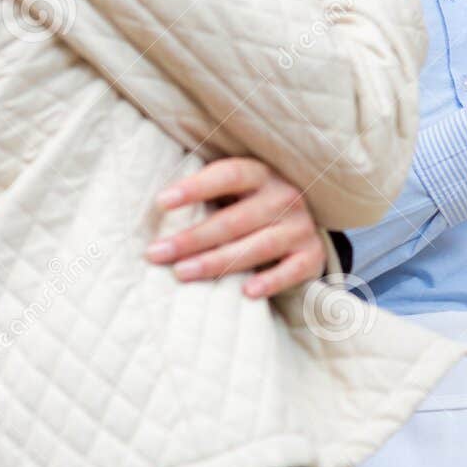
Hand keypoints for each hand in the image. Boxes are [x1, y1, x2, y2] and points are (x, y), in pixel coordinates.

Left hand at [145, 158, 327, 297]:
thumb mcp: (236, 191)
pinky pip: (292, 270)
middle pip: (235, 219)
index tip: (161, 202)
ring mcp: (301, 227)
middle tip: (156, 253)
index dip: (195, 187)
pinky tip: (246, 292)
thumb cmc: (252, 207)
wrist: (303, 225)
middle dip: (192, 238)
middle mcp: (285, 197)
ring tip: (181, 273)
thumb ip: (208, 196)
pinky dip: (271, 281)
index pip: (228, 175)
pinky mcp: (312, 255)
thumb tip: (154, 211)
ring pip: (257, 246)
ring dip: (217, 262)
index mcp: (261, 173)